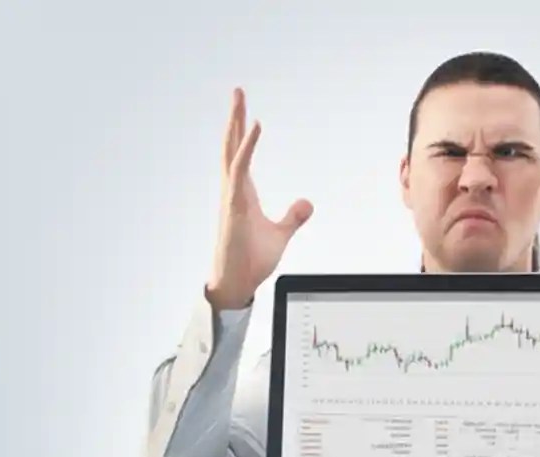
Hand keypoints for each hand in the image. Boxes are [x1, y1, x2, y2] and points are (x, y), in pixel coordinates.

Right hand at [205, 88, 312, 309]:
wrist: (237, 282)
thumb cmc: (251, 259)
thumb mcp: (281, 234)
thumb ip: (293, 216)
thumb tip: (307, 203)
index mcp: (242, 192)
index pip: (240, 154)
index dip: (242, 132)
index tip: (247, 111)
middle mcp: (233, 189)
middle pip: (232, 145)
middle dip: (235, 117)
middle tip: (238, 91)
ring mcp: (231, 195)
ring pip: (231, 151)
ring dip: (236, 123)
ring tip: (240, 100)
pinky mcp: (234, 205)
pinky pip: (240, 169)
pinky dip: (247, 147)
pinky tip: (254, 128)